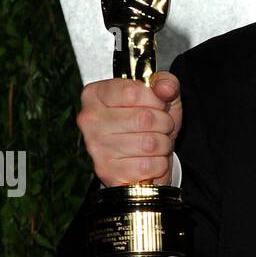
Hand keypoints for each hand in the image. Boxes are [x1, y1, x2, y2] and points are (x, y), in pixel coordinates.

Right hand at [76, 71, 181, 185]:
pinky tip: (149, 161)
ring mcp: (96, 148)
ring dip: (163, 145)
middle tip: (160, 127)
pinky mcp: (108, 173)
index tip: (157, 105)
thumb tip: (166, 88)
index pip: (133, 92)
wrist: (145, 157)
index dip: (156, 100)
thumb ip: (165, 83)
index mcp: (95, 94)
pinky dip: (158, 164)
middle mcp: (90, 120)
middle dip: (163, 124)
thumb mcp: (160, 97)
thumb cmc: (149, 123)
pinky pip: (149, 166)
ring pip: (149, 143)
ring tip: (155, 144)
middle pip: (144, 118)